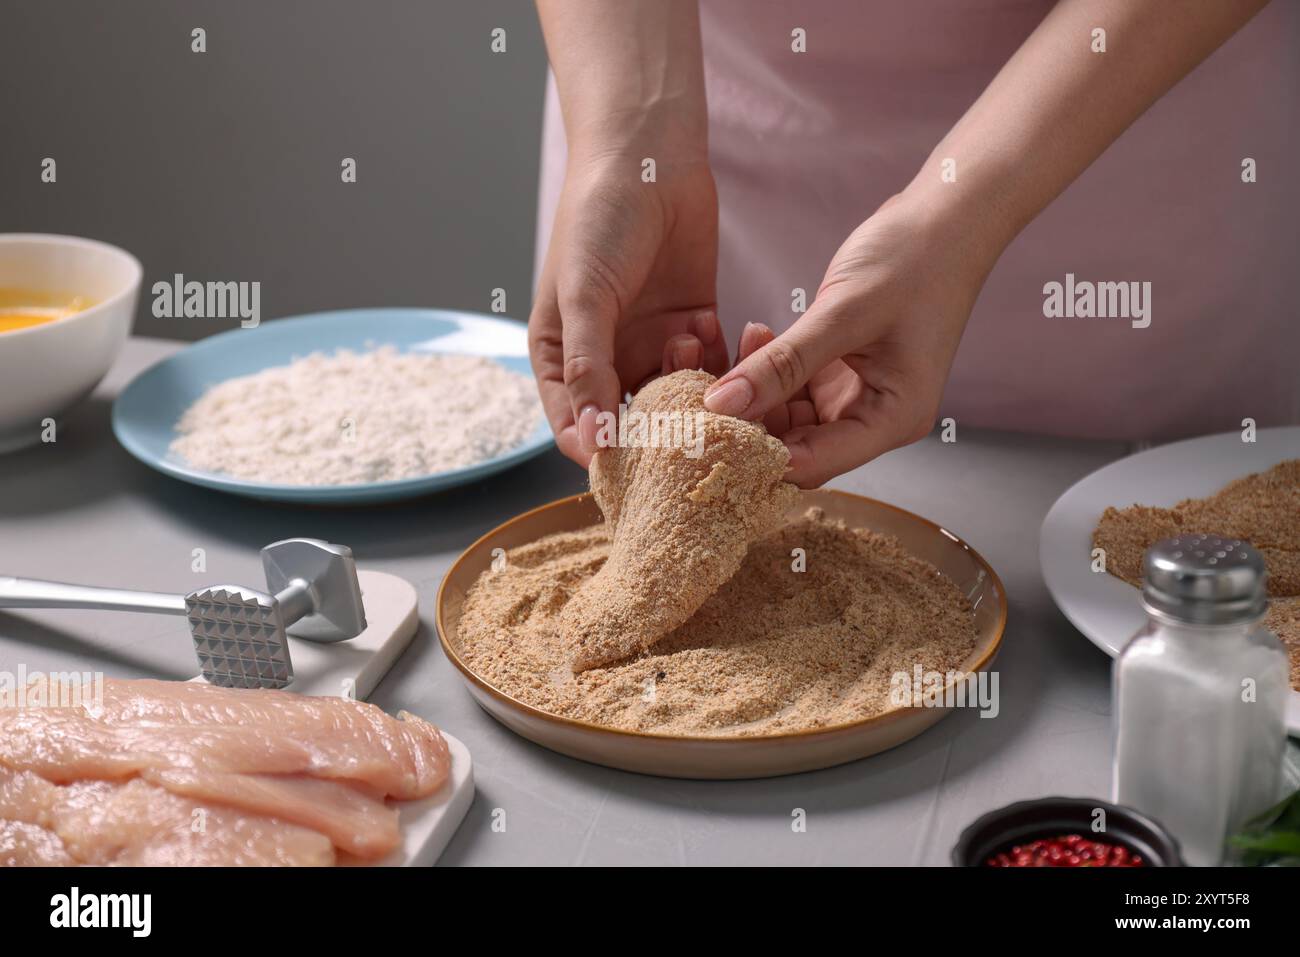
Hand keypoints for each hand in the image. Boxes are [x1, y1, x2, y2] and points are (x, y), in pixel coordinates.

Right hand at [529, 150, 727, 467]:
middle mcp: (606, 358)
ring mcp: (652, 342)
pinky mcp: (695, 324)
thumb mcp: (584, 297)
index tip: (628, 468)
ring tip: (687, 347)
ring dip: (688, 390)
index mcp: (562, 357)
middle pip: (629, 421)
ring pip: (676, 398)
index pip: (575, 425)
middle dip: (655, 430)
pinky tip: (710, 329)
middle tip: (679, 432)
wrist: (648, 156)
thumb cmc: (598, 220)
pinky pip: (712, 366)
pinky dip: (717, 362)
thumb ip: (587, 368)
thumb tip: (591, 439)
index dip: (598, 452)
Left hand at [703, 190, 1001, 487]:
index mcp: (891, 420)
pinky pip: (785, 384)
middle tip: (694, 393)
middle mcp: (872, 417)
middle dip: (743, 422)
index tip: (704, 435)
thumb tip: (721, 405)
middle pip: (792, 446)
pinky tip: (746, 334)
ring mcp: (852, 395)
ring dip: (747, 389)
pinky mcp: (836, 370)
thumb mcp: (842, 314)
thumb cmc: (914, 260)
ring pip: (781, 415)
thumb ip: (782, 364)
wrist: (944, 215)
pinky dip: (762, 365)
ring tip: (717, 350)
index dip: (755, 457)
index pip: (812, 464)